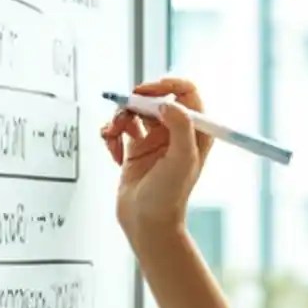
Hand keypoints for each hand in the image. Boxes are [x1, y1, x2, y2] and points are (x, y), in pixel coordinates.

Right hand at [100, 77, 212, 237]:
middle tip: (126, 112)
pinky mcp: (135, 148)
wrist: (146, 223)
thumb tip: (167, 103)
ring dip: (120, 118)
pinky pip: (120, 127)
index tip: (148, 91)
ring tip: (114, 136)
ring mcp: (155, 138)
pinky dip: (111, 133)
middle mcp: (176, 131)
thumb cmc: (168, 198)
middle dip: (137, 102)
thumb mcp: (181, 161)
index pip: (186, 92)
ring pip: (135, 110)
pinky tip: (112, 150)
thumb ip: (179, 128)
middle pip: (156, 98)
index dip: (167, 84)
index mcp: (195, 131)